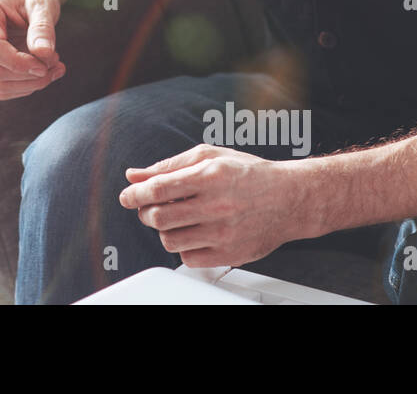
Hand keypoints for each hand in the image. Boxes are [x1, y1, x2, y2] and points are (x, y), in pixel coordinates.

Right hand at [0, 0, 65, 99]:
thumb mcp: (42, 3)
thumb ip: (42, 27)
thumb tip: (44, 54)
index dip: (17, 62)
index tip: (44, 65)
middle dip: (30, 74)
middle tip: (56, 62)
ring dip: (31, 84)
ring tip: (54, 66)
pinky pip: (2, 88)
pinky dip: (26, 86)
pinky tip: (44, 72)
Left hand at [118, 144, 302, 267]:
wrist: (290, 198)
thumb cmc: (249, 174)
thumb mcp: (209, 157)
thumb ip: (169, 166)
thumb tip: (135, 175)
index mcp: (210, 176)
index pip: (159, 188)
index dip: (135, 194)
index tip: (127, 196)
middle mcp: (217, 205)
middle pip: (159, 218)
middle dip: (145, 212)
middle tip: (150, 208)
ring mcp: (223, 233)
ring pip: (170, 240)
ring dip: (164, 230)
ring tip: (175, 220)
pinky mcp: (229, 254)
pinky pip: (188, 259)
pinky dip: (183, 248)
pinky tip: (192, 234)